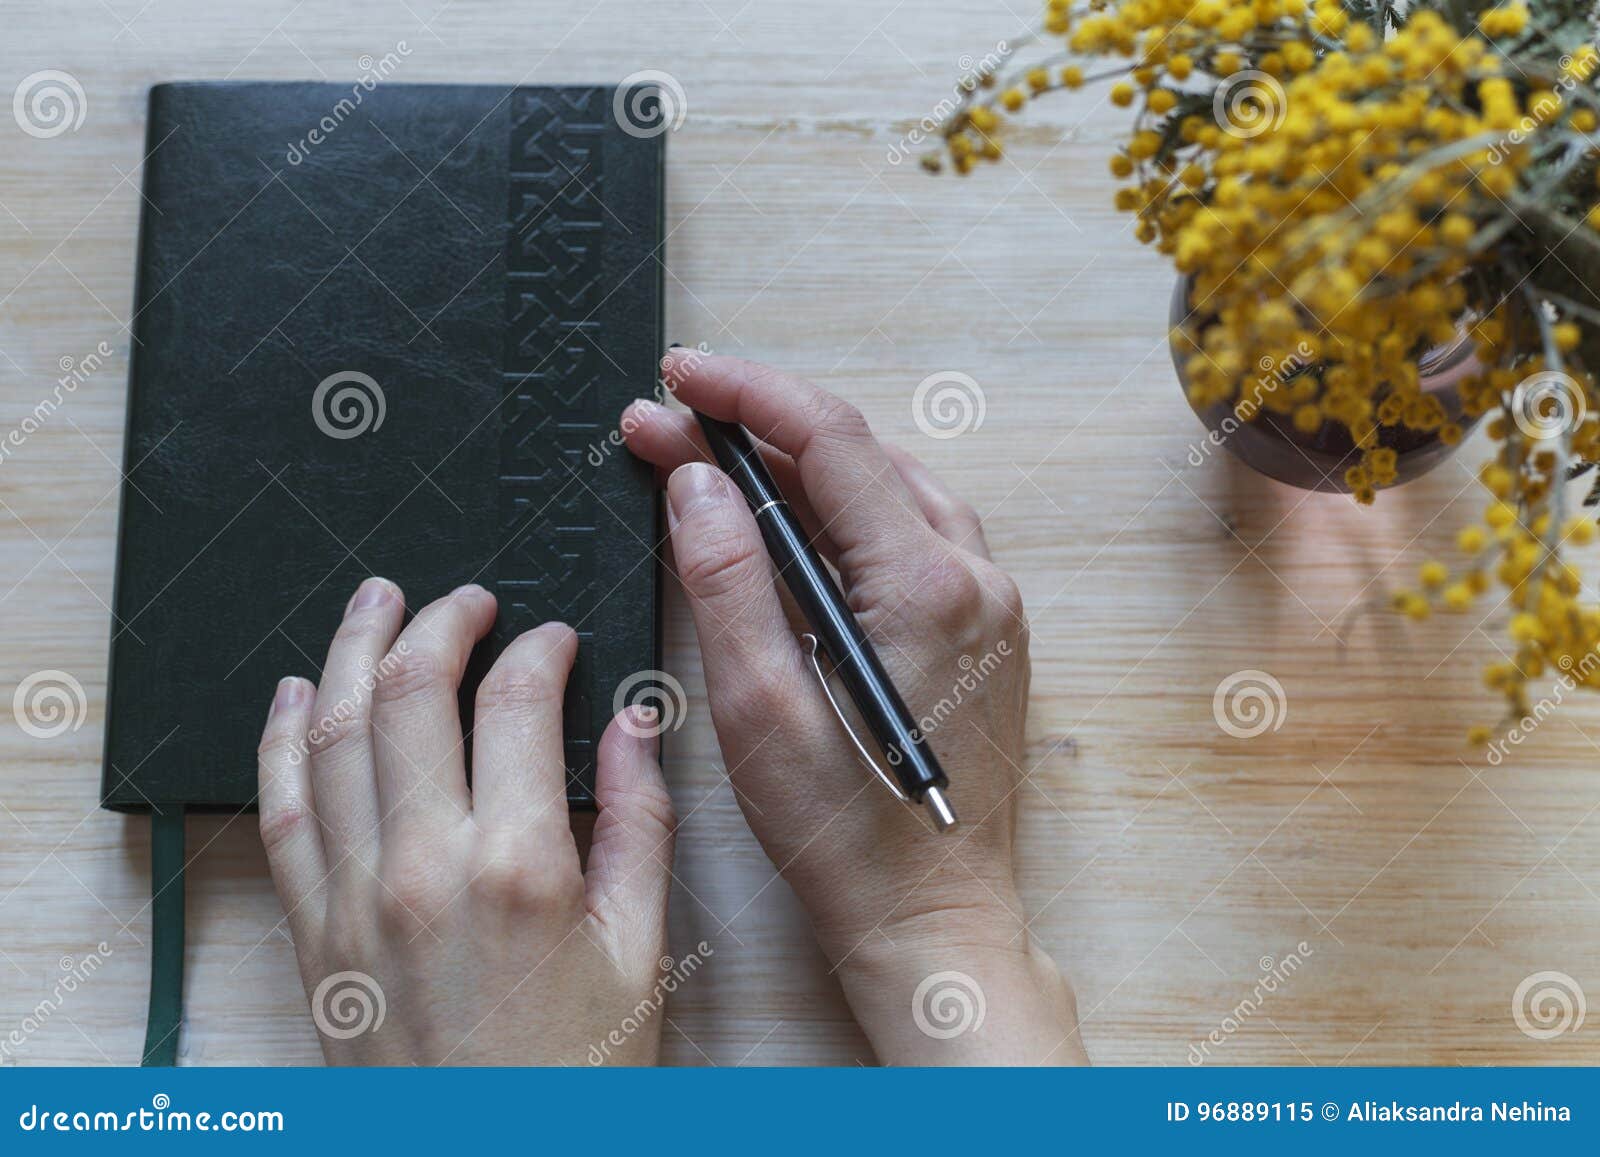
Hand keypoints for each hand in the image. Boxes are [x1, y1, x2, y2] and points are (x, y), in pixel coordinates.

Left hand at [255, 581, 677, 1065]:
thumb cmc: (572, 1074)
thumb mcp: (640, 951)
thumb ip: (641, 825)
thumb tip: (636, 724)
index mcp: (521, 865)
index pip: (516, 702)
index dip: (539, 647)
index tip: (554, 639)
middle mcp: (424, 866)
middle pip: (409, 693)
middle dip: (440, 622)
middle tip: (467, 599)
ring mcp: (354, 895)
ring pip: (330, 733)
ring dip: (348, 651)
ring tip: (375, 604)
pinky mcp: (312, 931)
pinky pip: (278, 811)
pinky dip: (277, 740)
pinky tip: (290, 694)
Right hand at [623, 355, 1086, 1064]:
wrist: (934, 919)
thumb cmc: (847, 838)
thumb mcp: (759, 709)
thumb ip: (727, 581)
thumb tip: (695, 480)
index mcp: (927, 587)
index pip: (831, 440)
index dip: (746, 393)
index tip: (676, 379)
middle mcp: (976, 578)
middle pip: (859, 457)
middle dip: (757, 430)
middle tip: (665, 429)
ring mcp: (989, 604)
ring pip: (887, 490)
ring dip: (800, 468)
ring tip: (712, 465)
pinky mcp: (982, 631)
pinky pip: (910, 536)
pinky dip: (842, 515)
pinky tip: (786, 526)